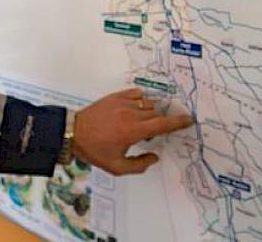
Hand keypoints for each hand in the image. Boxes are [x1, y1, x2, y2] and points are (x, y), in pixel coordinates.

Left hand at [72, 88, 192, 174]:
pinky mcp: (115, 96)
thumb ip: (139, 165)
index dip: (178, 122)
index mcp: (134, 131)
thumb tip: (155, 157)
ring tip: (140, 124)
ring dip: (150, 113)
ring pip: (148, 104)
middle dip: (161, 122)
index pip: (163, 124)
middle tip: (150, 133)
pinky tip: (135, 109)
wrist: (72, 132)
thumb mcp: (116, 167)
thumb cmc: (94, 151)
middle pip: (157, 113)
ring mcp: (123, 102)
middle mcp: (131, 114)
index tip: (189, 120)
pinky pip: (136, 94)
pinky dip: (141, 100)